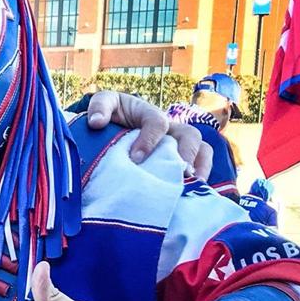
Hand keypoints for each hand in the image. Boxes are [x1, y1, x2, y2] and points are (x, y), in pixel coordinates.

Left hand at [85, 91, 212, 180]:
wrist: (112, 130)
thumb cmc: (111, 116)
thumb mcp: (105, 104)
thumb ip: (99, 107)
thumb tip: (96, 123)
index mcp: (150, 115)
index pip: (158, 123)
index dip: (149, 139)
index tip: (136, 158)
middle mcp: (170, 129)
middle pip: (190, 135)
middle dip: (187, 153)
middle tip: (178, 172)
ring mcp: (178, 146)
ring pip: (202, 150)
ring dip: (200, 167)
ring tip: (192, 185)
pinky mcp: (178, 162)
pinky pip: (200, 167)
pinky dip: (200, 179)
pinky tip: (190, 195)